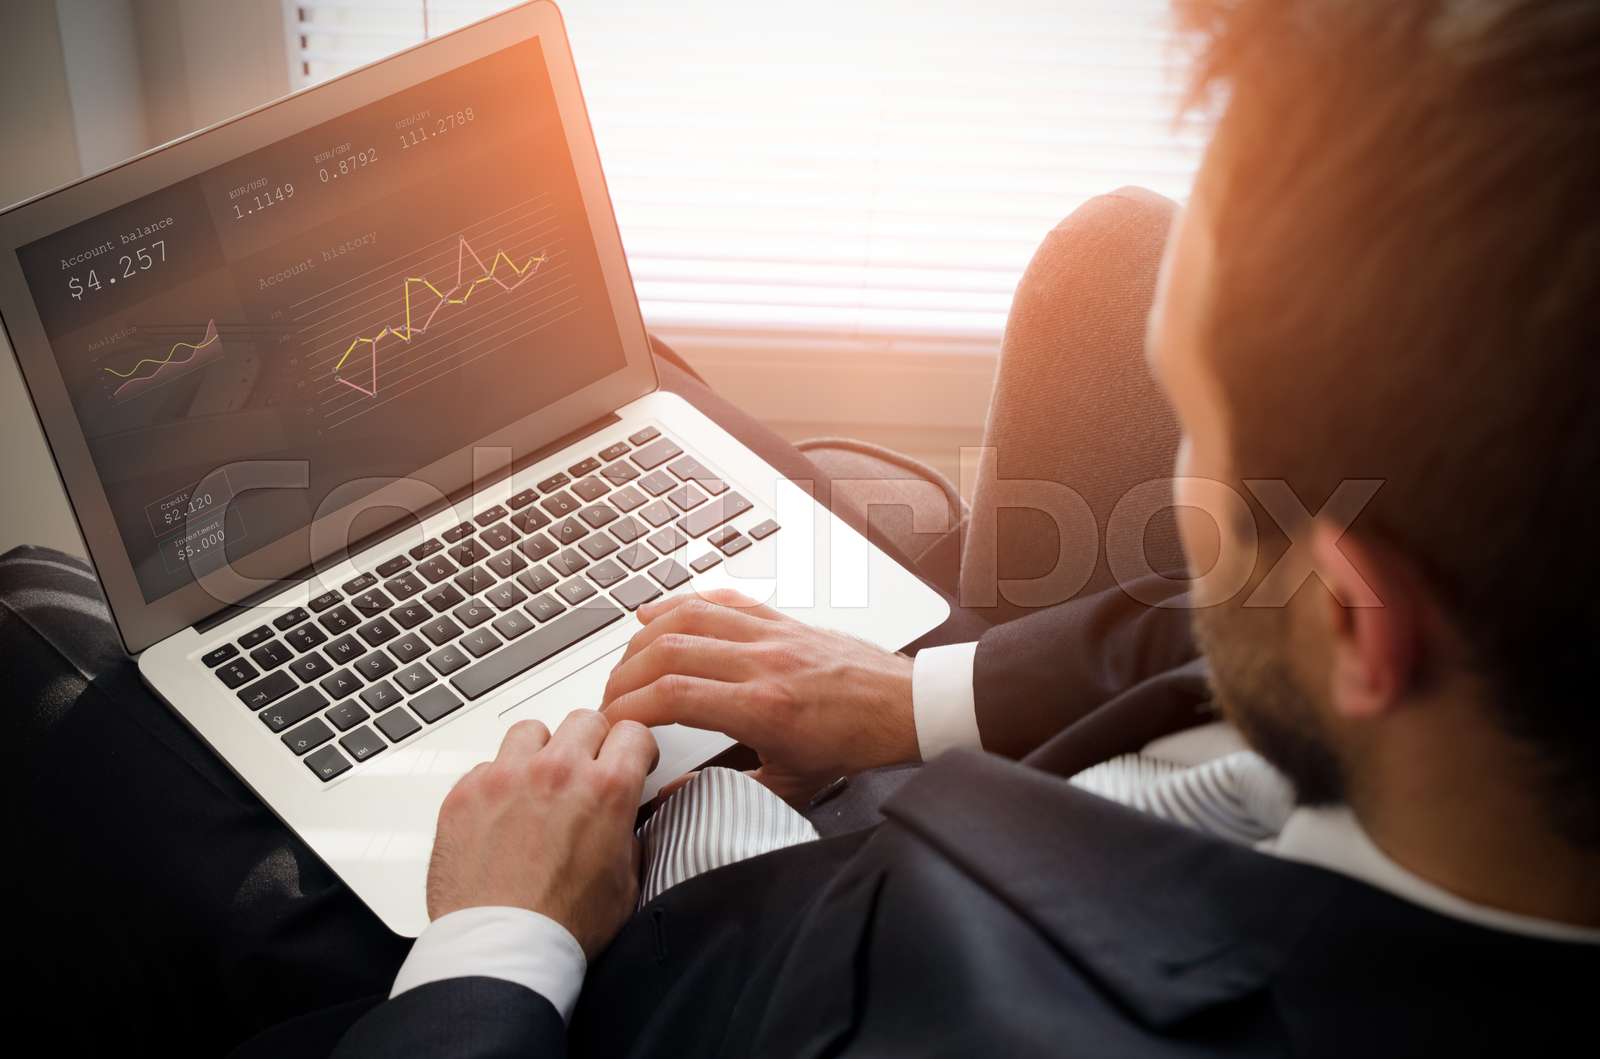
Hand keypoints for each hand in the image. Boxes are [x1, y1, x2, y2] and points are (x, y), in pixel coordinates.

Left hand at [426, 710, 657, 957]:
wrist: (500, 950)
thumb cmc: (561, 927)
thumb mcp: (626, 882)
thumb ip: (631, 834)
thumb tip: (631, 815)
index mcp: (606, 789)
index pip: (633, 731)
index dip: (635, 748)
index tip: (629, 760)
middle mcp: (556, 772)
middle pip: (584, 719)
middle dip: (592, 742)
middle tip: (586, 771)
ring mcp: (506, 777)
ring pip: (531, 731)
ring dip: (541, 752)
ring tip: (539, 785)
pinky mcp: (466, 794)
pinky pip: (487, 766)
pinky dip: (498, 783)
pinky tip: (502, 814)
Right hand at [600, 589, 916, 802]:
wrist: (903, 708)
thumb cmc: (853, 746)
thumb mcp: (788, 786)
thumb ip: (726, 791)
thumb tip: (672, 797)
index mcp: (762, 707)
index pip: (672, 695)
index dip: (627, 709)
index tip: (609, 725)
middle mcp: (762, 661)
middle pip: (667, 650)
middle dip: (623, 675)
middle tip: (609, 700)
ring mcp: (770, 634)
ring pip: (688, 617)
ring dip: (644, 637)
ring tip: (624, 662)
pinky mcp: (780, 619)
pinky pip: (722, 600)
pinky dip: (683, 603)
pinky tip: (657, 613)